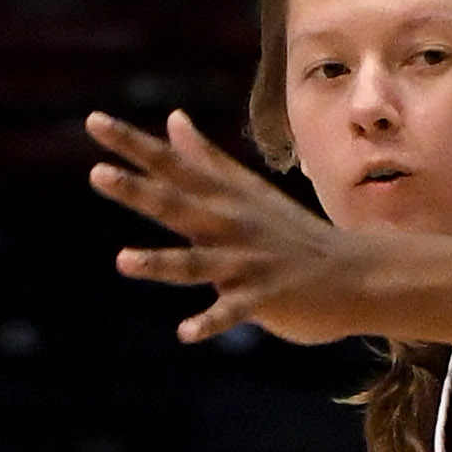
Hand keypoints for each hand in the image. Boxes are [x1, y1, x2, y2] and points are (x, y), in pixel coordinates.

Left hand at [84, 109, 363, 345]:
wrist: (357, 272)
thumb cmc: (293, 233)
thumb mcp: (247, 190)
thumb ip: (205, 160)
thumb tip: (173, 119)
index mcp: (223, 200)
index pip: (171, 166)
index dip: (133, 146)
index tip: (94, 122)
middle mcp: (231, 226)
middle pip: (177, 206)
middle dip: (139, 191)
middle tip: (98, 174)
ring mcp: (248, 263)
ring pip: (197, 263)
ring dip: (161, 262)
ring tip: (123, 260)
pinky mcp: (265, 298)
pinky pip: (232, 312)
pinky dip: (211, 322)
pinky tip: (186, 332)